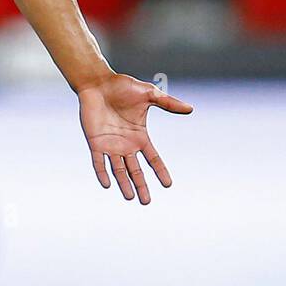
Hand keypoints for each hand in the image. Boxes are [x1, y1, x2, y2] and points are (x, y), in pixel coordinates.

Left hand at [78, 73, 191, 203]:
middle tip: (147, 202)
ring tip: (131, 198)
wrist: (98, 83)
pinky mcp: (95, 142)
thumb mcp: (149, 95)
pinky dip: (102, 172)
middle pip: (135, 170)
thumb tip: (190, 108)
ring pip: (118, 170)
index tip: (168, 184)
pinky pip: (98, 161)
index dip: (160, 171)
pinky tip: (107, 184)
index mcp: (139, 136)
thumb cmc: (123, 87)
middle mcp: (125, 144)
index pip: (152, 158)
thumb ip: (168, 103)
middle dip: (141, 185)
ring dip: (124, 184)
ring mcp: (110, 145)